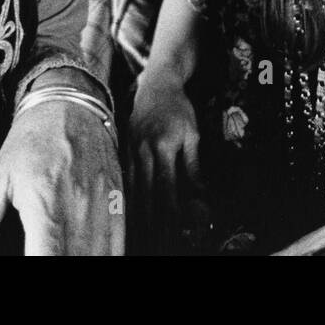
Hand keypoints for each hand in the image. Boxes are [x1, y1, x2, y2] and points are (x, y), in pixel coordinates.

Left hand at [0, 97, 122, 255]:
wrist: (71, 104)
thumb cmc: (32, 139)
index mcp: (46, 206)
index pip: (47, 259)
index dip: (39, 269)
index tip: (28, 262)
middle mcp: (80, 210)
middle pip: (74, 261)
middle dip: (56, 264)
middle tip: (37, 253)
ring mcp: (105, 209)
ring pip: (98, 257)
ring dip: (80, 261)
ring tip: (57, 254)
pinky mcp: (119, 205)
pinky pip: (118, 247)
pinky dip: (104, 257)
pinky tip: (85, 254)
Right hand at [128, 72, 200, 241]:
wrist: (156, 85)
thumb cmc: (179, 110)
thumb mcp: (192, 135)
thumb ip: (194, 166)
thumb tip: (201, 194)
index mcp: (164, 147)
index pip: (167, 187)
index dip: (170, 211)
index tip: (174, 231)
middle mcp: (144, 150)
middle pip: (146, 192)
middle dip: (151, 219)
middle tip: (156, 239)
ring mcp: (131, 149)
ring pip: (133, 187)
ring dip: (137, 212)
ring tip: (142, 233)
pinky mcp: (124, 148)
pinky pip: (125, 177)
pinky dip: (126, 196)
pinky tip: (128, 211)